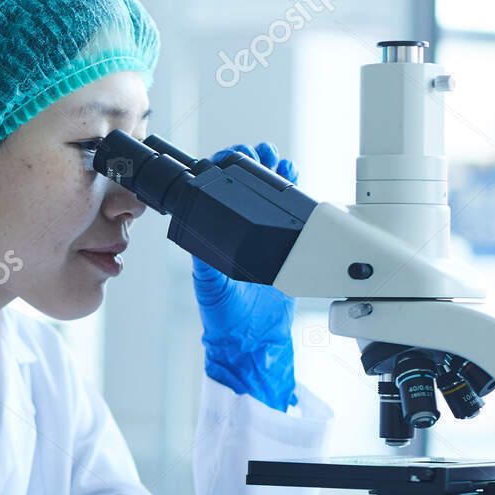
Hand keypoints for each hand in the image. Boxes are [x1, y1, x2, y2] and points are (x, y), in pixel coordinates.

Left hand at [193, 141, 297, 411]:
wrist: (254, 341)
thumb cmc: (225, 317)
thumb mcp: (210, 284)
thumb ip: (207, 259)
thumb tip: (201, 231)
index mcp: (213, 237)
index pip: (215, 192)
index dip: (223, 169)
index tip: (234, 158)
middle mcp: (236, 233)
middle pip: (243, 186)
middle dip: (253, 163)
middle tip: (263, 154)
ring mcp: (261, 237)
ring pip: (266, 194)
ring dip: (273, 173)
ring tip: (278, 160)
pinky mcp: (284, 245)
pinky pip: (288, 212)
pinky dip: (292, 192)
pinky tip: (293, 178)